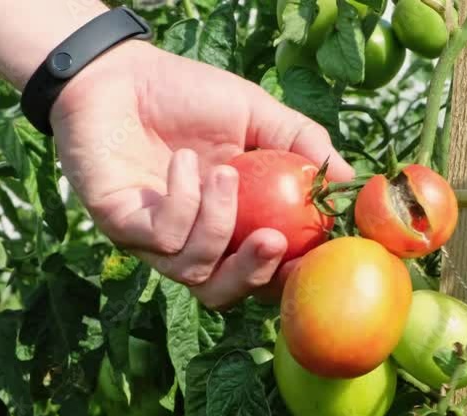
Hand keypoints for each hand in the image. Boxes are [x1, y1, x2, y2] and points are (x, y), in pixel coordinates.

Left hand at [50, 41, 353, 308]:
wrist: (118, 71)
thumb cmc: (187, 95)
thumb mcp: (258, 116)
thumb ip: (302, 144)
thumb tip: (348, 178)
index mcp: (227, 224)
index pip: (260, 271)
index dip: (288, 274)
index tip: (319, 252)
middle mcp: (189, 241)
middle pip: (223, 294)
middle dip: (254, 275)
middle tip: (275, 241)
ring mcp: (151, 239)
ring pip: (193, 270)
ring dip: (218, 224)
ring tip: (225, 172)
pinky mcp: (119, 224)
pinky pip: (161, 236)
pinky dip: (183, 201)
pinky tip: (184, 164)